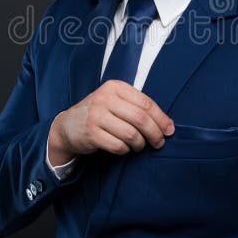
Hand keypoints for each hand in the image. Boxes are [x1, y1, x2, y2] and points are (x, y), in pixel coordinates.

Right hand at [48, 80, 174, 164]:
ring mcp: (96, 115)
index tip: (169, 130)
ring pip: (131, 134)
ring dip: (139, 144)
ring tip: (139, 146)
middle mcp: (105, 98)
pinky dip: (125, 150)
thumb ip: (137, 107)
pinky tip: (124, 148)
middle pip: (141, 118)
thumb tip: (167, 124)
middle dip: (155, 133)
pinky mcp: (91, 133)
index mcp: (115, 87)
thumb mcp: (115, 101)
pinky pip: (118, 145)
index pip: (146, 103)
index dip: (161, 118)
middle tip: (159, 143)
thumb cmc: (99, 113)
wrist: (68, 125)